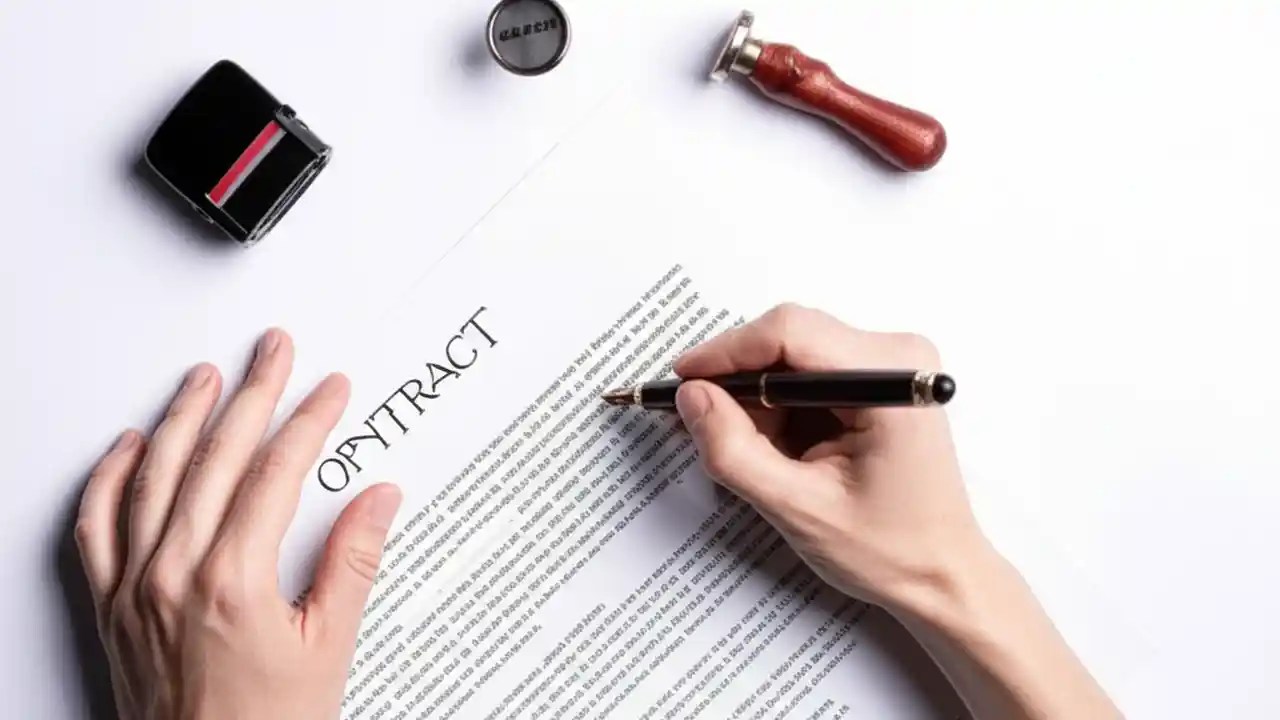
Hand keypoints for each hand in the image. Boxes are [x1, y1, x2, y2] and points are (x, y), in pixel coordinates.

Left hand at [75, 329, 401, 719]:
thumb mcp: (327, 648)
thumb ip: (351, 564)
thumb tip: (378, 500)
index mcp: (233, 583)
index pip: (276, 474)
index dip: (307, 422)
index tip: (330, 391)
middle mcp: (174, 575)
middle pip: (216, 459)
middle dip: (252, 395)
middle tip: (275, 353)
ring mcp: (135, 587)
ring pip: (155, 478)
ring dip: (183, 418)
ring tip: (207, 377)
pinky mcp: (112, 606)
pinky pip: (96, 526)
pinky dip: (110, 478)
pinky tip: (130, 446)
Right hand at [675, 305, 1120, 719]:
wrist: (942, 576)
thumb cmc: (891, 549)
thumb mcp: (798, 508)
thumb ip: (736, 451)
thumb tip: (691, 398)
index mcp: (892, 379)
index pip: (790, 332)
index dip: (727, 352)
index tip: (683, 380)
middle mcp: (898, 356)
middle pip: (788, 339)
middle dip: (739, 382)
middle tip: (702, 424)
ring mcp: (890, 366)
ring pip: (792, 356)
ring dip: (759, 400)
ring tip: (752, 453)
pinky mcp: (877, 382)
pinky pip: (807, 374)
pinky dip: (779, 408)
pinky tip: (778, 450)